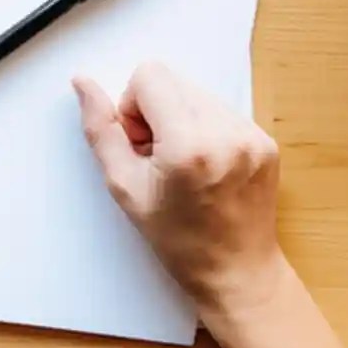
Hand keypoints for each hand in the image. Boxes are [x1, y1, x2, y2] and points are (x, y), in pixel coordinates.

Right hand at [73, 63, 347, 347]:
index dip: (132, 107)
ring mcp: (251, 135)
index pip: (150, 75)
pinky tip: (204, 166)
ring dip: (180, 118)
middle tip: (158, 156)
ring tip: (183, 164)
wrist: (236, 271)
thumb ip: (101, 130)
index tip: (140, 145)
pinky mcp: (265, 140)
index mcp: (189, 145)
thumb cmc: (178, 240)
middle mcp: (226, 132)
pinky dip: (205, 129)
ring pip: (197, 92)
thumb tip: (82, 82)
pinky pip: (222, 110)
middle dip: (155, 110)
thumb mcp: (125, 187)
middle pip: (173, 79)